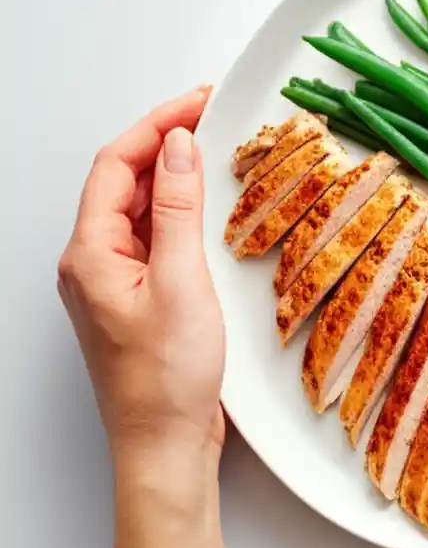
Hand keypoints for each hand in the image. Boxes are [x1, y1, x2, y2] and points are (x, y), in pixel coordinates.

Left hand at [58, 86, 226, 547]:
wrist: (164, 445)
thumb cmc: (167, 378)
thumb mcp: (180, 281)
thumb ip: (178, 208)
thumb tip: (178, 147)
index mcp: (90, 253)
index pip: (116, 165)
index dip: (157, 125)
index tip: (199, 102)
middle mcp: (92, 263)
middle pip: (123, 182)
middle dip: (166, 144)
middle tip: (213, 117)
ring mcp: (112, 282)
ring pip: (139, 210)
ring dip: (174, 177)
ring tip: (217, 153)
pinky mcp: (137, 299)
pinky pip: (153, 238)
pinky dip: (180, 213)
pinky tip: (209, 210)